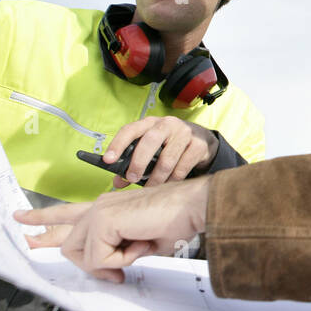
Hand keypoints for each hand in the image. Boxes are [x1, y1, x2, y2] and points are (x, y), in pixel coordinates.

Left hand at [16, 176, 210, 281]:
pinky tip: (140, 242)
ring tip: (140, 247)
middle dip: (93, 264)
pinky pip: (98, 258)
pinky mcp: (102, 220)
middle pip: (66, 242)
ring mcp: (98, 211)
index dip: (43, 220)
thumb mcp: (140, 244)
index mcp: (107, 208)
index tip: (21, 222)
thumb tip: (110, 271)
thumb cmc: (176, 223)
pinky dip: (122, 259)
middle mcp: (98, 206)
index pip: (67, 214)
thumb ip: (119, 254)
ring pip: (83, 256)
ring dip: (114, 261)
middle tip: (122, 269)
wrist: (192, 208)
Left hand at [103, 117, 218, 187]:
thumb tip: (118, 182)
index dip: (118, 144)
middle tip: (131, 178)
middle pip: (150, 141)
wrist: (202, 139)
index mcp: (150, 123)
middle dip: (138, 162)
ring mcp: (185, 133)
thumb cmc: (169, 145)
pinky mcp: (198, 145)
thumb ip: (133, 163)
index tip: (108, 160)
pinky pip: (182, 168)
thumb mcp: (151, 149)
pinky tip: (168, 183)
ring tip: (150, 187)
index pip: (131, 129)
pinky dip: (172, 180)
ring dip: (156, 178)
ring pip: (167, 159)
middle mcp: (167, 124)